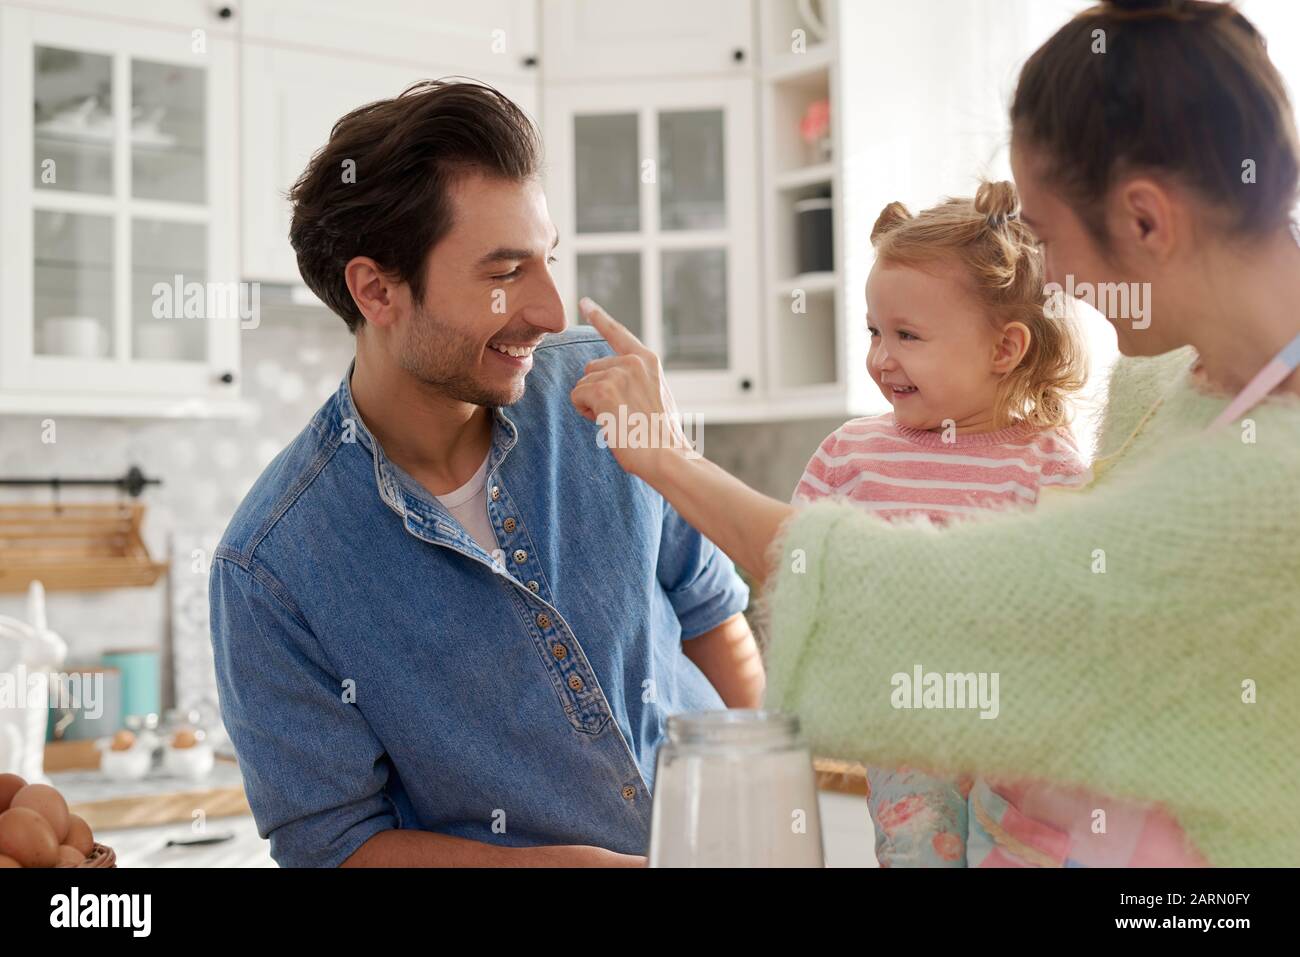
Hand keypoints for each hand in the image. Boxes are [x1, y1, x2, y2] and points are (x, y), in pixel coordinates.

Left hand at [570, 297, 694, 481]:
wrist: (666, 455)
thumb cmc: (661, 436)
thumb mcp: (657, 396)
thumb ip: (637, 380)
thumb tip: (610, 381)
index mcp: (648, 360)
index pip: (617, 333)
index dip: (599, 317)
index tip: (584, 302)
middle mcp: (632, 361)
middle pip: (591, 368)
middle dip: (597, 391)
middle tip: (622, 414)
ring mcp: (618, 373)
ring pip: (583, 384)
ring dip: (592, 404)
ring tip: (618, 420)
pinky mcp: (603, 389)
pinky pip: (577, 397)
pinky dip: (586, 412)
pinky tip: (608, 422)